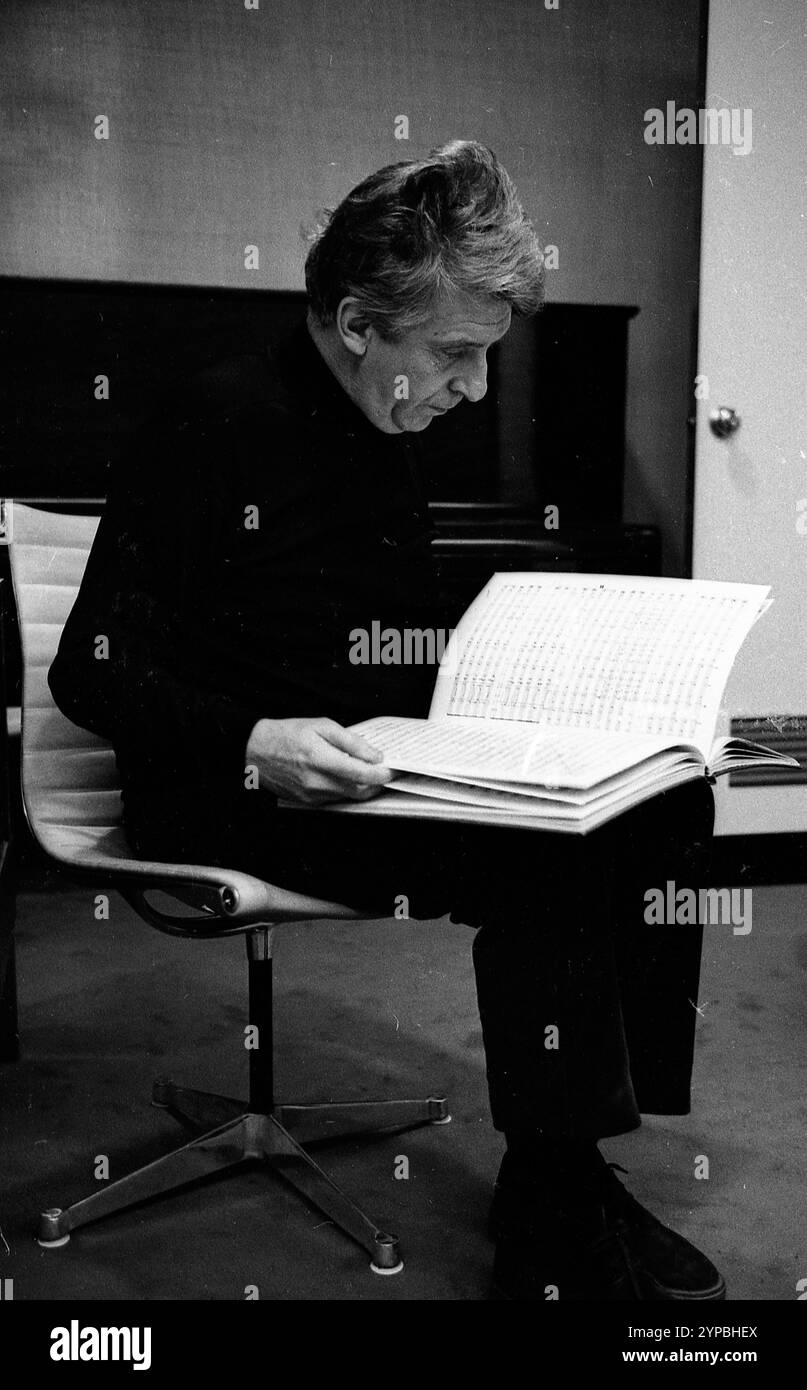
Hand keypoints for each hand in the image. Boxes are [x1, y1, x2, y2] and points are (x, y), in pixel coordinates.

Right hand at [245, 716, 392, 805]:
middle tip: (384, 773)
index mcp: (320, 758)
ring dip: (362, 788)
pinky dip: (346, 790)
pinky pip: (335, 799)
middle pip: (359, 791)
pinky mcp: (307, 801)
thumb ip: (351, 741)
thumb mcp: (321, 726)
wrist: (255, 751)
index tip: (391, 769)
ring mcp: (311, 794)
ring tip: (367, 773)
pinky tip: (346, 778)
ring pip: (348, 797)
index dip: (381, 774)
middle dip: (376, 784)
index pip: (360, 774)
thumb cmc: (287, 735)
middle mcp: (316, 781)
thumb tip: (374, 755)